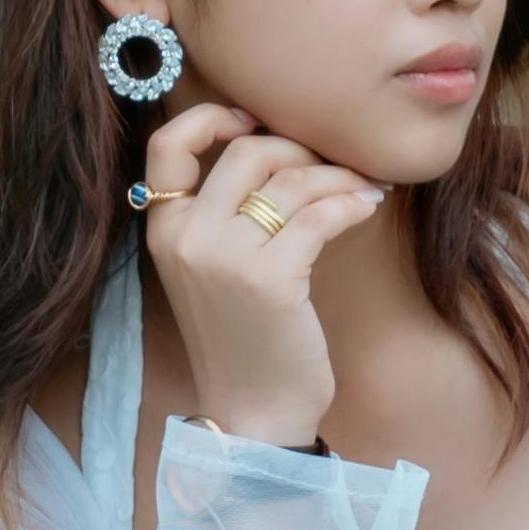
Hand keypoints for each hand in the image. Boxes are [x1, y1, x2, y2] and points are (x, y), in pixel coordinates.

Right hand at [133, 95, 381, 449]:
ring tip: (360, 189)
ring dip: (337, 177)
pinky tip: (366, 207)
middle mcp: (186, 237)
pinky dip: (351, 203)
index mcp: (163, 230)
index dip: (211, 119)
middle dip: (300, 151)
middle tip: (330, 168)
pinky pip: (321, 213)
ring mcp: (225, 257)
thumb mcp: (210, 269)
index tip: (253, 120)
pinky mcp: (271, 278)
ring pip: (291, 180)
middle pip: (248, 152)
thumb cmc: (242, 338)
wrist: (253, 411)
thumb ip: (220, 214)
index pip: (167, 145)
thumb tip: (279, 148)